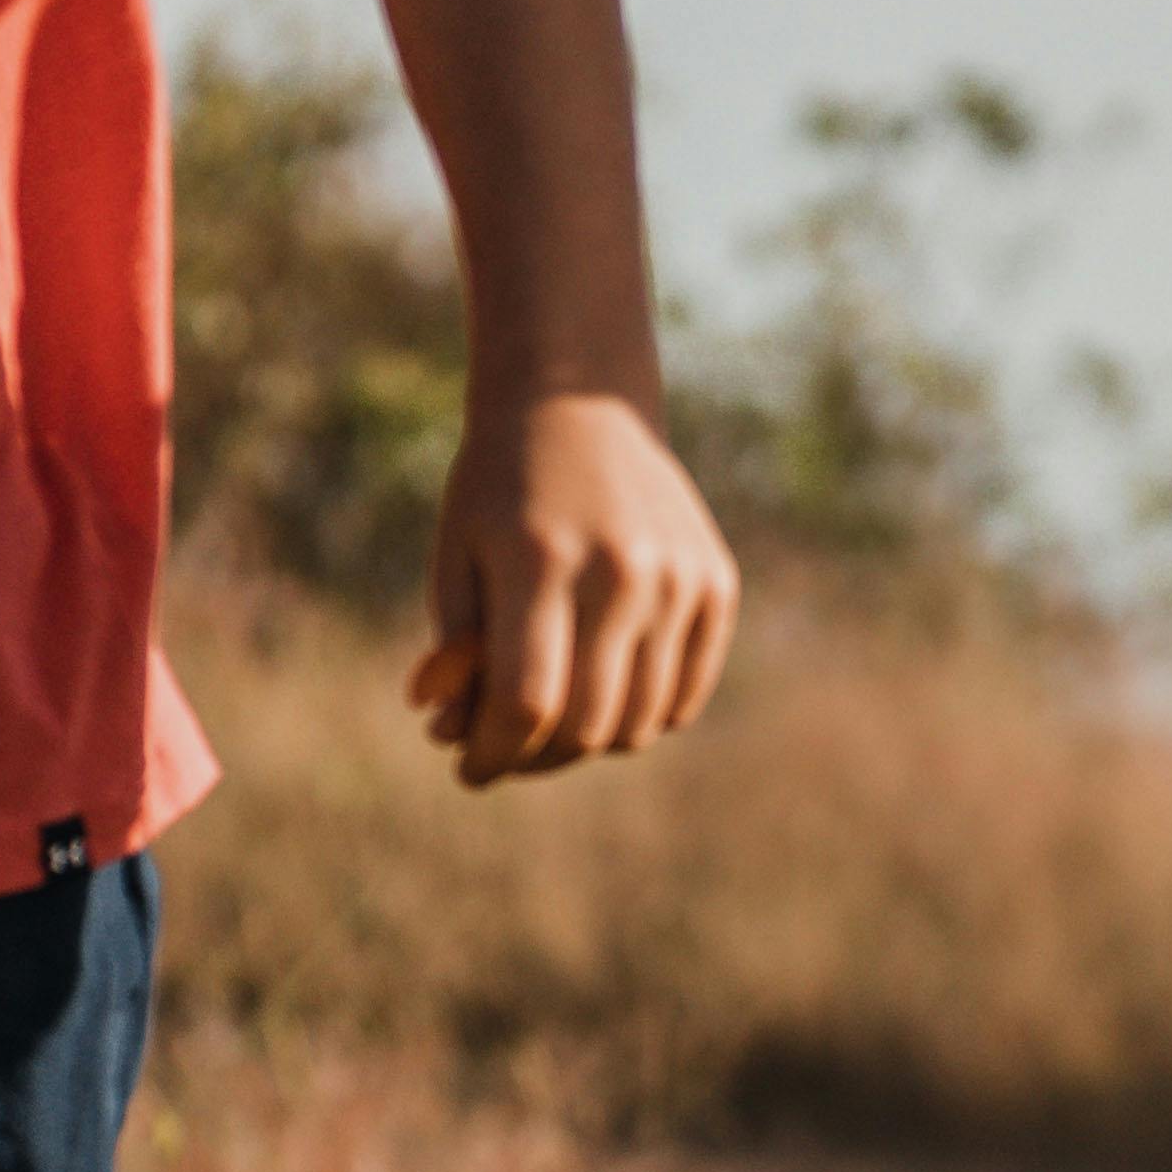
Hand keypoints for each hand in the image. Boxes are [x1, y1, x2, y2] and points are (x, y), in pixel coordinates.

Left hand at [407, 392, 738, 788]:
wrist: (582, 404)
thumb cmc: (500, 489)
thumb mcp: (455, 557)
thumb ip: (456, 652)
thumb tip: (456, 737)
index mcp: (541, 560)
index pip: (526, 701)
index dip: (492, 754)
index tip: (468, 767)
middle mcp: (621, 570)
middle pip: (586, 725)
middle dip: (534, 758)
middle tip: (505, 750)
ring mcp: (678, 578)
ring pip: (638, 724)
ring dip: (587, 744)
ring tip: (551, 721)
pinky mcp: (715, 584)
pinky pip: (681, 697)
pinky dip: (641, 717)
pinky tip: (603, 691)